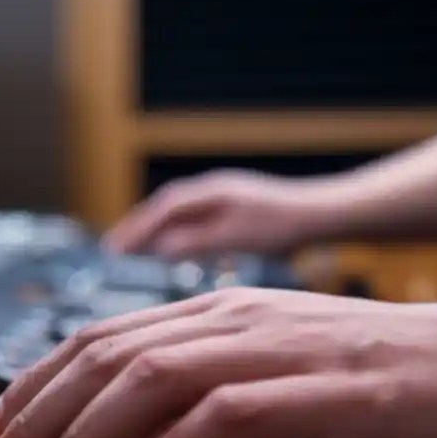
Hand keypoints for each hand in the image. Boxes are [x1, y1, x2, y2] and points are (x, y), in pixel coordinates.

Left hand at [0, 287, 436, 437]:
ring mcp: (276, 351)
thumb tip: (127, 437)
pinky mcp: (321, 392)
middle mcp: (233, 320)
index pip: (99, 338)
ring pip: (146, 382)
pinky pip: (224, 418)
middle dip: (34, 420)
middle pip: (103, 359)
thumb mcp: (274, 368)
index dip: (32, 382)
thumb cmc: (385, 373)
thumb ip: (201, 389)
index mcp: (217, 312)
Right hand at [102, 170, 338, 257]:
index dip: (135, 229)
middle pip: (165, 206)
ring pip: (180, 211)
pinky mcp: (237, 206)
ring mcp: (225, 195)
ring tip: (137, 248)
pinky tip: (179, 246)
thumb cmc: (283, 225)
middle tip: (115, 248)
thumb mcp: (234, 237)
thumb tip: (158, 248)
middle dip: (139, 227)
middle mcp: (213, 188)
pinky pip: (196, 216)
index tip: (112, 248)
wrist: (324, 213)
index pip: (160, 209)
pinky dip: (178, 229)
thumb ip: (195, 242)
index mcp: (208, 193)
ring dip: (156, 227)